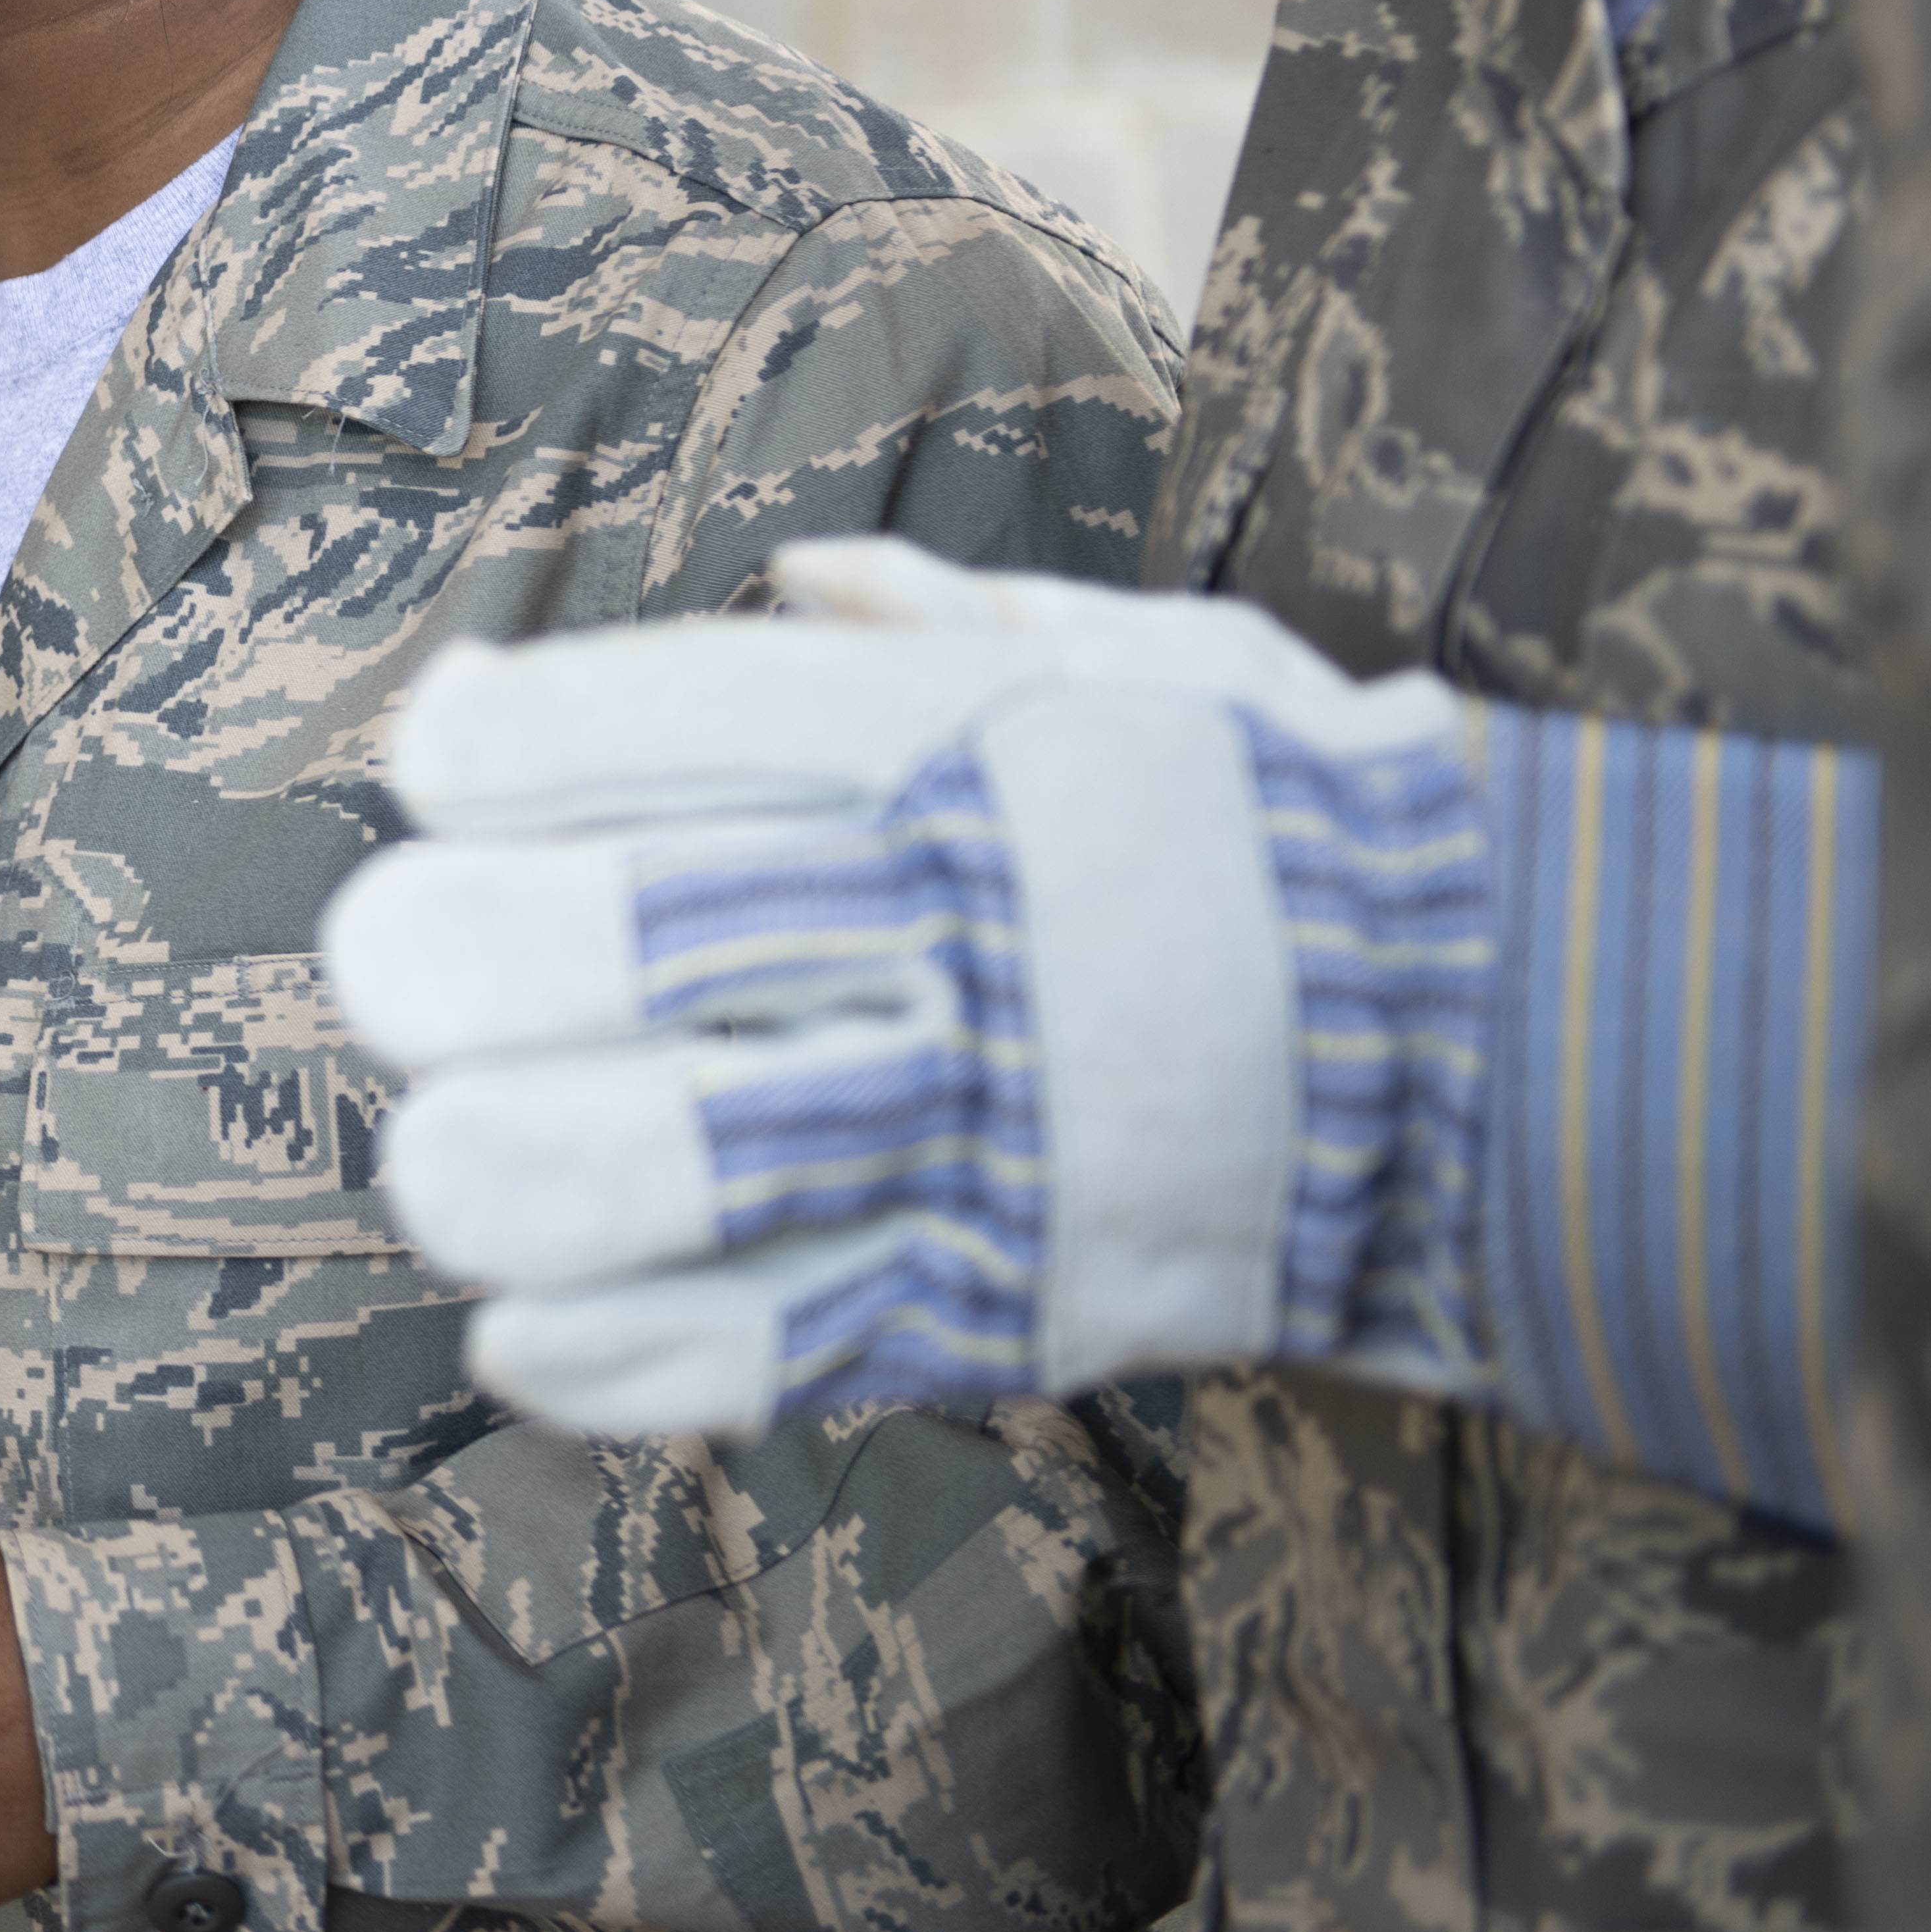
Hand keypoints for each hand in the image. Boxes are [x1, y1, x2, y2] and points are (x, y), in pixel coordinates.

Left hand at [316, 535, 1491, 1432]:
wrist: (1523, 1043)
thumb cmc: (1285, 831)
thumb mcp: (1141, 668)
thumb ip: (946, 628)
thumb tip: (798, 582)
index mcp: (946, 758)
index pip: (637, 727)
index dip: (487, 751)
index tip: (444, 768)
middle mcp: (937, 928)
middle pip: (590, 945)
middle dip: (442, 967)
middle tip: (406, 976)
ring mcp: (964, 1126)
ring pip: (638, 1163)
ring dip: (489, 1172)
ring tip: (448, 1162)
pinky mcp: (991, 1300)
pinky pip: (740, 1344)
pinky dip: (587, 1349)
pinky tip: (519, 1323)